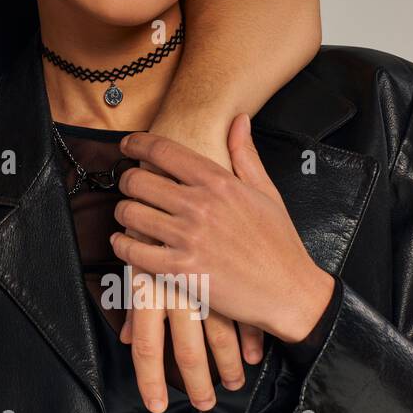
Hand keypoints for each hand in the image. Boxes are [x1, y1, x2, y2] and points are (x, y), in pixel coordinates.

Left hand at [111, 114, 336, 345]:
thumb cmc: (279, 243)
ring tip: (130, 214)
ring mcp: (189, 238)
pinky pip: (133, 251)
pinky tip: (126, 242)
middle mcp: (200, 206)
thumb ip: (245, 155)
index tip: (127, 146)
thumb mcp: (267, 192)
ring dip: (124, 212)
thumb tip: (238, 120)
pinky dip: (122, 245)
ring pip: (130, 213)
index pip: (163, 151)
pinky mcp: (181, 270)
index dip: (137, 143)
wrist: (290, 292)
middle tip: (130, 187)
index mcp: (219, 183)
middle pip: (137, 180)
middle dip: (127, 181)